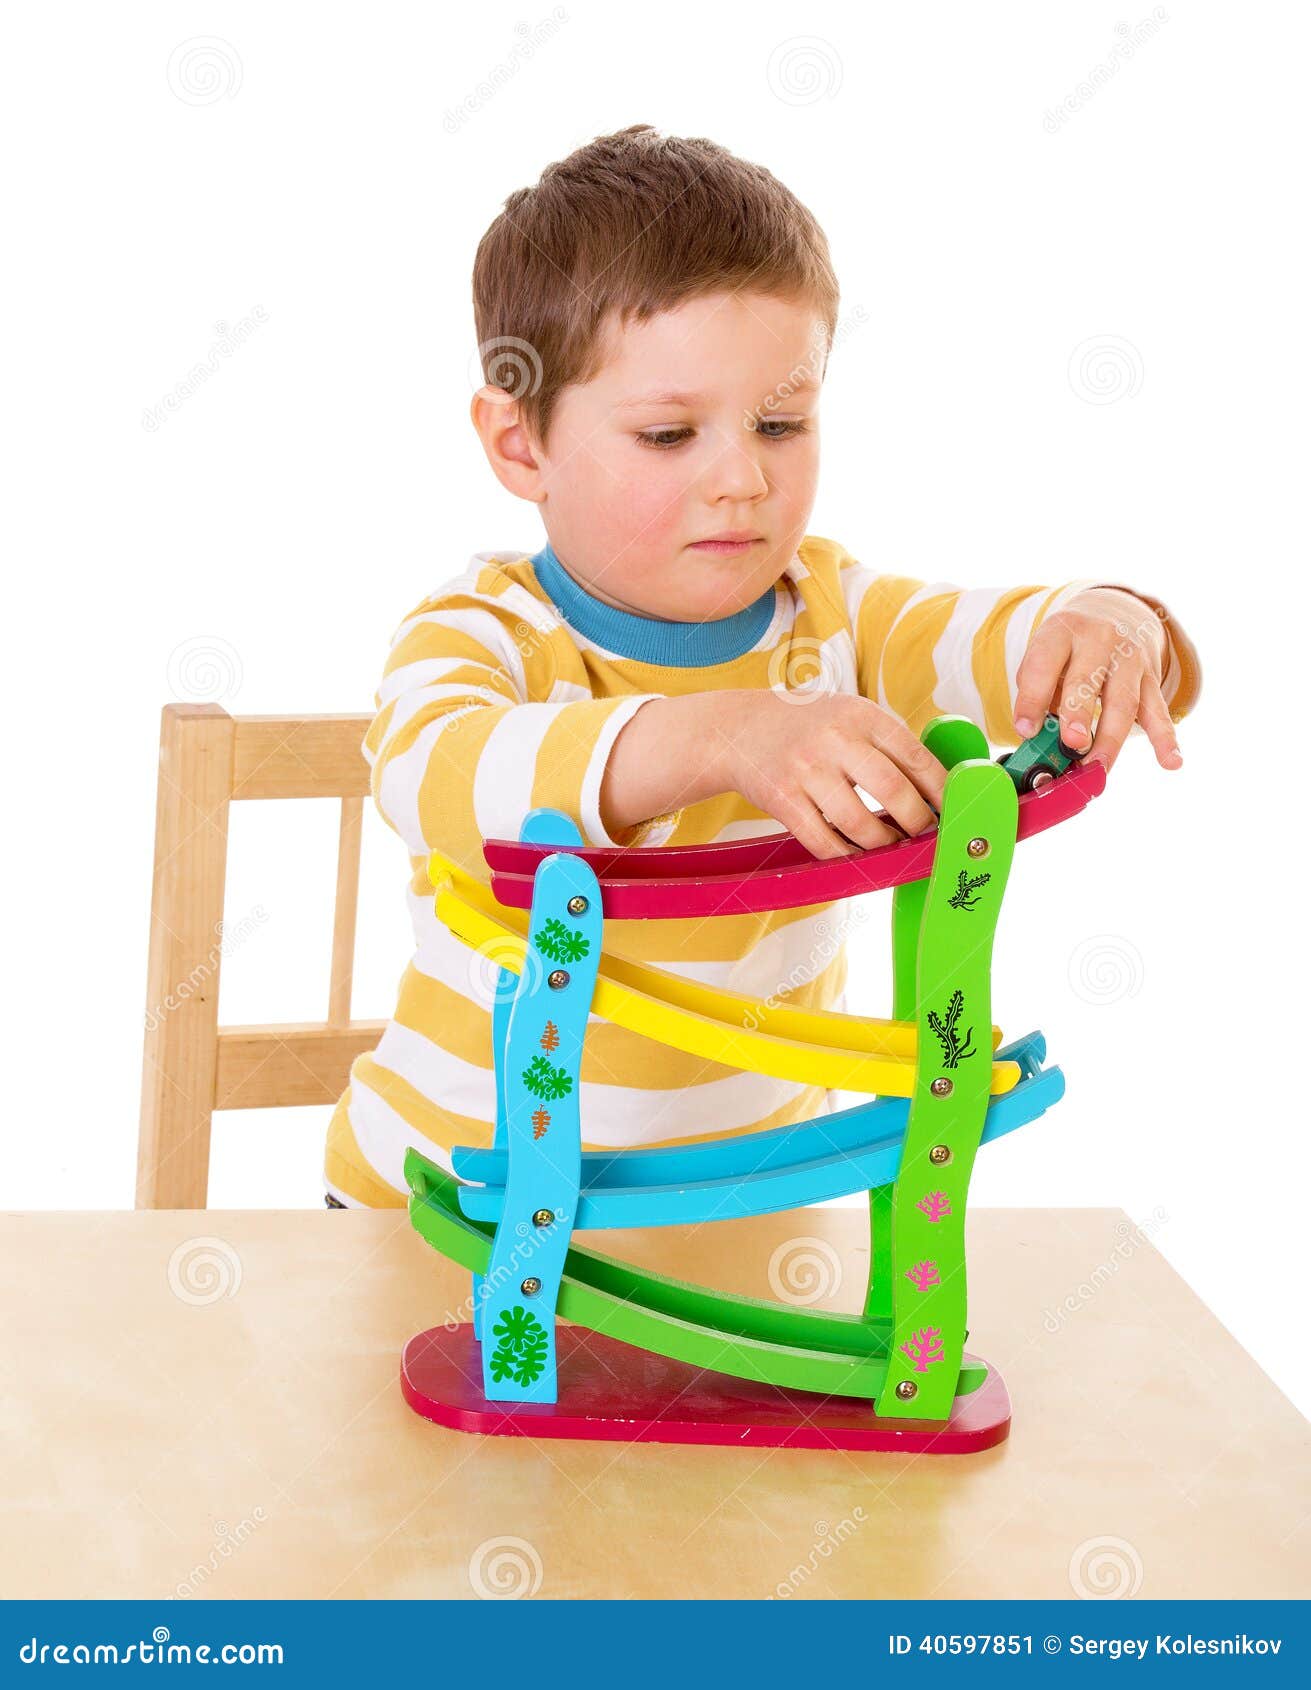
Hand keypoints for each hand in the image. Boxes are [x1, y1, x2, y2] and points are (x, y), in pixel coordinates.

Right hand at [717, 691, 946, 859]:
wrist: (739, 729)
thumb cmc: (806, 726)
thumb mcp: (849, 714)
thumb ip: (887, 744)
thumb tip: (935, 790)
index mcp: (862, 715)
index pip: (916, 757)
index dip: (941, 790)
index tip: (952, 810)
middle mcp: (836, 739)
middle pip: (894, 792)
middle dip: (917, 823)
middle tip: (924, 834)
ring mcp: (807, 769)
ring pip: (860, 824)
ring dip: (882, 844)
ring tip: (889, 845)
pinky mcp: (782, 799)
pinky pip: (823, 842)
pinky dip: (845, 856)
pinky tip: (854, 853)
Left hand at [1014, 586, 1181, 772]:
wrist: (1114, 611)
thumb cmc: (1068, 646)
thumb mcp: (1045, 653)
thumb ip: (1037, 690)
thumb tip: (1036, 739)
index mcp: (1062, 631)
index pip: (1044, 664)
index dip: (1033, 699)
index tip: (1025, 731)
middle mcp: (1098, 639)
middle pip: (1087, 680)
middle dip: (1078, 714)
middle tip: (1072, 745)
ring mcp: (1130, 658)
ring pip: (1123, 701)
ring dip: (1111, 739)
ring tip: (1098, 768)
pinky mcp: (1151, 676)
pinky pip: (1158, 710)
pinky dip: (1165, 738)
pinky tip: (1171, 762)